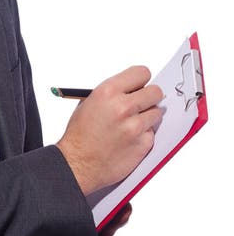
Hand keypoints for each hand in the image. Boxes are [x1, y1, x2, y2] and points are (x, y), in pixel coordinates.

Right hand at [56, 66, 162, 194]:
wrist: (77, 163)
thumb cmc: (80, 134)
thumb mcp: (88, 102)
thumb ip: (113, 92)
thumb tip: (133, 88)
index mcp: (108, 92)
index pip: (142, 73)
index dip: (141, 80)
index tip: (140, 86)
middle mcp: (123, 107)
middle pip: (156, 92)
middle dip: (149, 97)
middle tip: (142, 104)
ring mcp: (135, 126)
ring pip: (157, 112)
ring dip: (147, 117)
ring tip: (131, 124)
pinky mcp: (143, 144)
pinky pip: (152, 133)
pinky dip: (144, 135)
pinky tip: (129, 139)